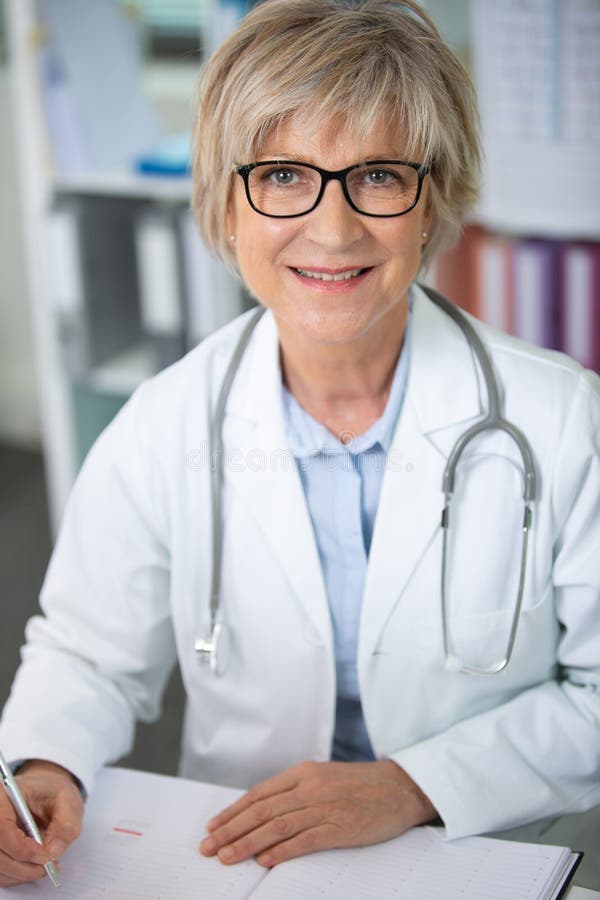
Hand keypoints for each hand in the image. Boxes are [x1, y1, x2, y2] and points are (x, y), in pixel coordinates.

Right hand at [0, 759, 83, 887]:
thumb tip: (53, 851)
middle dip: (23, 866)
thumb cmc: (53, 793)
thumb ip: (66, 823)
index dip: (21, 847)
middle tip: (47, 867)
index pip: (2, 827)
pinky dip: (15, 876)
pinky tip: (32, 867)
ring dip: (20, 874)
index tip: (44, 856)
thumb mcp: (68, 800)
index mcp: (4, 797)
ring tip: (44, 867)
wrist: (45, 793)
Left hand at [200, 759, 436, 867]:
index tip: (213, 827)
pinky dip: (282, 850)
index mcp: (303, 773)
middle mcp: (309, 787)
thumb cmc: (361, 785)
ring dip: (247, 843)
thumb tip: (262, 812)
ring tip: (226, 857)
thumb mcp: (323, 778)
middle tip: (209, 847)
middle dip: (230, 830)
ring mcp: (325, 806)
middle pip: (261, 810)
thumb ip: (295, 791)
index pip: (258, 794)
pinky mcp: (341, 827)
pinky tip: (265, 860)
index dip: (232, 812)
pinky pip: (305, 840)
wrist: (400, 787)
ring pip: (276, 825)